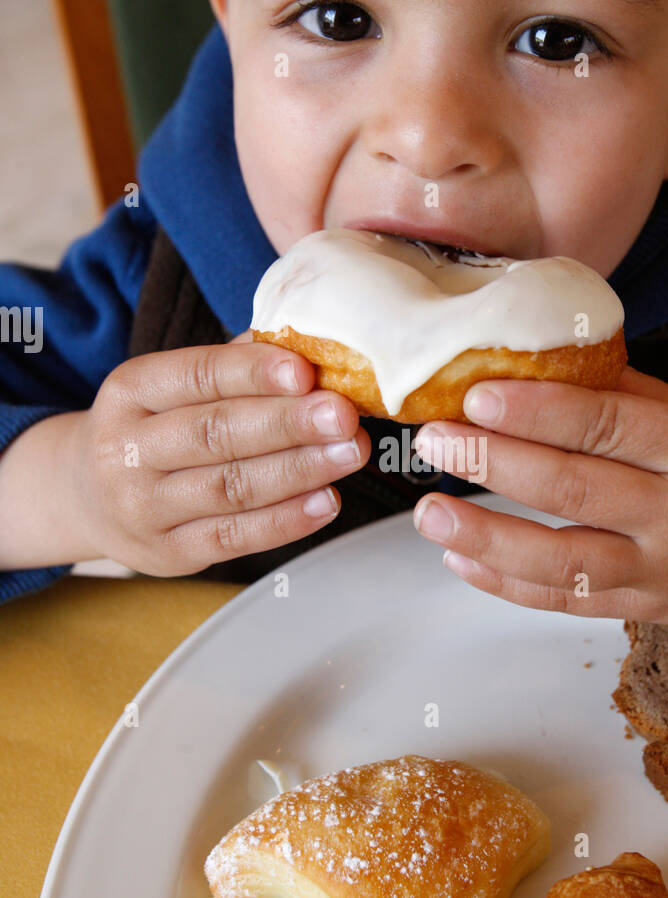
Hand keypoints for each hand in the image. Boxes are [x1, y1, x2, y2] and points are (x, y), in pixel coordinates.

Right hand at [66, 329, 369, 575]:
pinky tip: (325, 502)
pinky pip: (232, 537)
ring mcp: (143, 506)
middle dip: (288, 424)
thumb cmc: (155, 428)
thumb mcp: (171, 387)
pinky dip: (284, 521)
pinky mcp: (167, 553)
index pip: (196, 376)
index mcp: (131, 391)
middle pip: (216, 433)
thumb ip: (234, 365)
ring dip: (298, 471)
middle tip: (343, 416)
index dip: (252, 373)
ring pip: (229, 487)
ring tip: (348, 455)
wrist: (88, 497)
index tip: (305, 371)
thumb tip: (309, 345)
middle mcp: (126, 448)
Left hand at [411, 368, 667, 647]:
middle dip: (494, 464)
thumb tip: (537, 362)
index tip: (478, 395)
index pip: (610, 426)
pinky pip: (567, 602)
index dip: (539, 411)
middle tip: (435, 441)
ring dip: (487, 537)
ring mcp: (662, 571)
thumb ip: (628, 397)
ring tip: (430, 512)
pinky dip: (507, 584)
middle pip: (575, 490)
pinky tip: (461, 559)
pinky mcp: (645, 611)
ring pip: (564, 561)